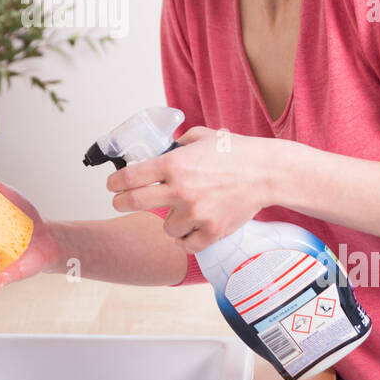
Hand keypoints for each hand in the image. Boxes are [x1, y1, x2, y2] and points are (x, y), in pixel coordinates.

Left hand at [105, 125, 275, 253]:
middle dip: (121, 203)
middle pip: (134, 203)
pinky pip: (185, 243)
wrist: (267, 173)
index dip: (115, 183)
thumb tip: (159, 152)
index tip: (112, 185)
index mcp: (174, 164)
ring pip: (165, 226)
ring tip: (181, 211)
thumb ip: (177, 145)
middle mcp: (180, 190)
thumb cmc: (236, 152)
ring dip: (168, 220)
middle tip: (119, 202)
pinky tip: (188, 230)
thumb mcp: (201, 136)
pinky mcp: (211, 232)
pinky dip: (184, 239)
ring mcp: (196, 214)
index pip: (130, 177)